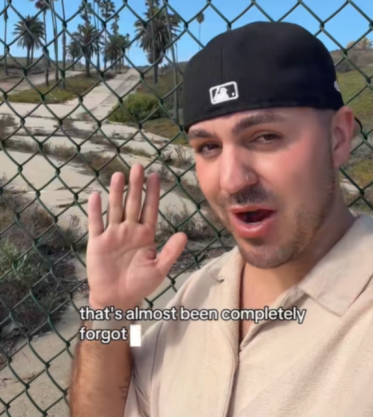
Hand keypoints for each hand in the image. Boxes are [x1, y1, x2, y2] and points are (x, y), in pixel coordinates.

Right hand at [86, 164, 186, 310]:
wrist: (118, 299)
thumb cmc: (140, 284)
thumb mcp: (160, 269)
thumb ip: (171, 251)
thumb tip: (183, 234)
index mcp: (146, 235)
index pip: (150, 209)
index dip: (153, 193)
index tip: (156, 176)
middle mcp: (130, 231)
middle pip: (133, 204)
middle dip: (136, 186)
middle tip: (138, 166)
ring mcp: (113, 235)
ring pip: (115, 209)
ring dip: (116, 193)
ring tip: (119, 175)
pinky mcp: (98, 243)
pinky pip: (96, 224)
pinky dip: (95, 210)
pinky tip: (95, 195)